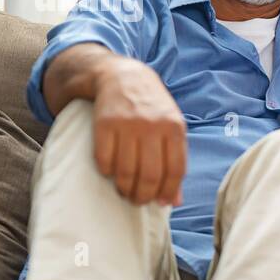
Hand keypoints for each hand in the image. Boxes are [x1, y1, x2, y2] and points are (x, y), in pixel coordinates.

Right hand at [92, 57, 186, 205]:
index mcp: (174, 128)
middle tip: (138, 201)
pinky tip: (110, 172)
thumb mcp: (171, 128)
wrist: (124, 77)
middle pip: (150, 174)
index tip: (160, 202)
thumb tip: (175, 201)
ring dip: (124, 188)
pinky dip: (107, 172)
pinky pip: (104, 159)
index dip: (168, 191)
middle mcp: (152, 126)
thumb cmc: (153, 109)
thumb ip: (175, 161)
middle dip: (143, 195)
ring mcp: (127, 124)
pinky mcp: (104, 124)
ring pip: (125, 170)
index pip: (176, 170)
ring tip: (125, 191)